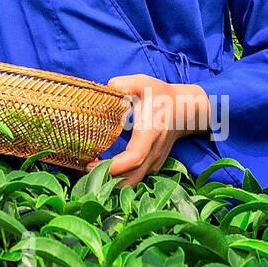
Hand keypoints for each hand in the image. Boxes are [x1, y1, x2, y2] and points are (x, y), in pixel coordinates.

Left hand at [85, 75, 206, 187]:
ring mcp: (155, 162)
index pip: (135, 157)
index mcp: (150, 133)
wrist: (185, 110)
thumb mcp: (143, 83)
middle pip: (131, 178)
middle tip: (81, 168)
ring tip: (88, 171)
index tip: (90, 163)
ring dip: (110, 182)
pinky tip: (100, 170)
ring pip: (132, 183)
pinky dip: (117, 180)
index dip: (114, 165)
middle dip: (105, 179)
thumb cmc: (161, 95)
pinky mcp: (152, 166)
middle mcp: (154, 152)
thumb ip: (124, 84)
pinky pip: (134, 179)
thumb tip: (105, 88)